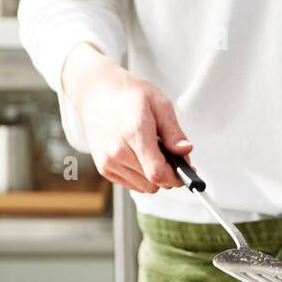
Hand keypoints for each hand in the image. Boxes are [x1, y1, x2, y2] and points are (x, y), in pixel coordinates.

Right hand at [60, 43, 193, 193]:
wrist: (97, 93)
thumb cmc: (128, 95)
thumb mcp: (159, 104)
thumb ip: (173, 131)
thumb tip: (185, 151)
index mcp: (134, 132)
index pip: (157, 173)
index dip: (176, 176)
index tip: (185, 169)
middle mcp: (117, 151)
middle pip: (154, 183)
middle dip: (168, 173)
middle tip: (169, 153)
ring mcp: (108, 161)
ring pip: (144, 188)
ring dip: (153, 176)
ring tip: (152, 151)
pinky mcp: (104, 168)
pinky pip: (132, 185)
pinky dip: (140, 176)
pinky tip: (139, 155)